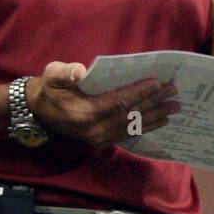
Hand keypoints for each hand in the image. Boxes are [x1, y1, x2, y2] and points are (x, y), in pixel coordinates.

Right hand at [25, 62, 179, 147]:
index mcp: (85, 113)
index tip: (158, 83)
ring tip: (174, 108)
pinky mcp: (102, 141)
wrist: (39, 110)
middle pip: (131, 115)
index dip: (139, 93)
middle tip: (174, 93)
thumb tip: (79, 72)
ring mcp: (99, 138)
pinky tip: (160, 121)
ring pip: (133, 126)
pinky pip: (128, 134)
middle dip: (154, 103)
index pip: (118, 102)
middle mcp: (95, 130)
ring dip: (155, 116)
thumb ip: (65, 73)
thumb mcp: (52, 74)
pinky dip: (146, 127)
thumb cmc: (49, 88)